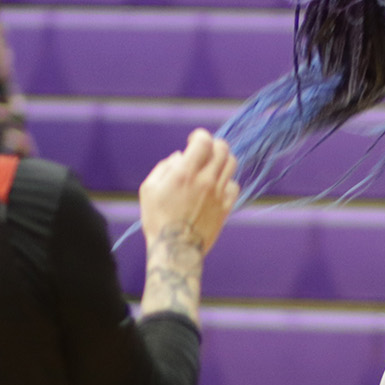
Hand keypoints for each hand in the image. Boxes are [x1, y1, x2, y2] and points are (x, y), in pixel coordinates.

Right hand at [140, 129, 238, 257]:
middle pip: (223, 148)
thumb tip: (181, 156)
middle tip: (204, 151)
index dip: (199, 135)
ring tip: (211, 167)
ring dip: (222, 160)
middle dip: (213, 144)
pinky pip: (235, 185)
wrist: (175, 249)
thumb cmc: (157, 219)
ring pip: (232, 164)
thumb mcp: (149, 189)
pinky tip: (216, 187)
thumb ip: (165, 167)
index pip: (204, 141)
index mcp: (185, 173)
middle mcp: (205, 181)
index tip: (193, 140)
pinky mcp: (226, 207)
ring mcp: (219, 194)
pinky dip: (227, 181)